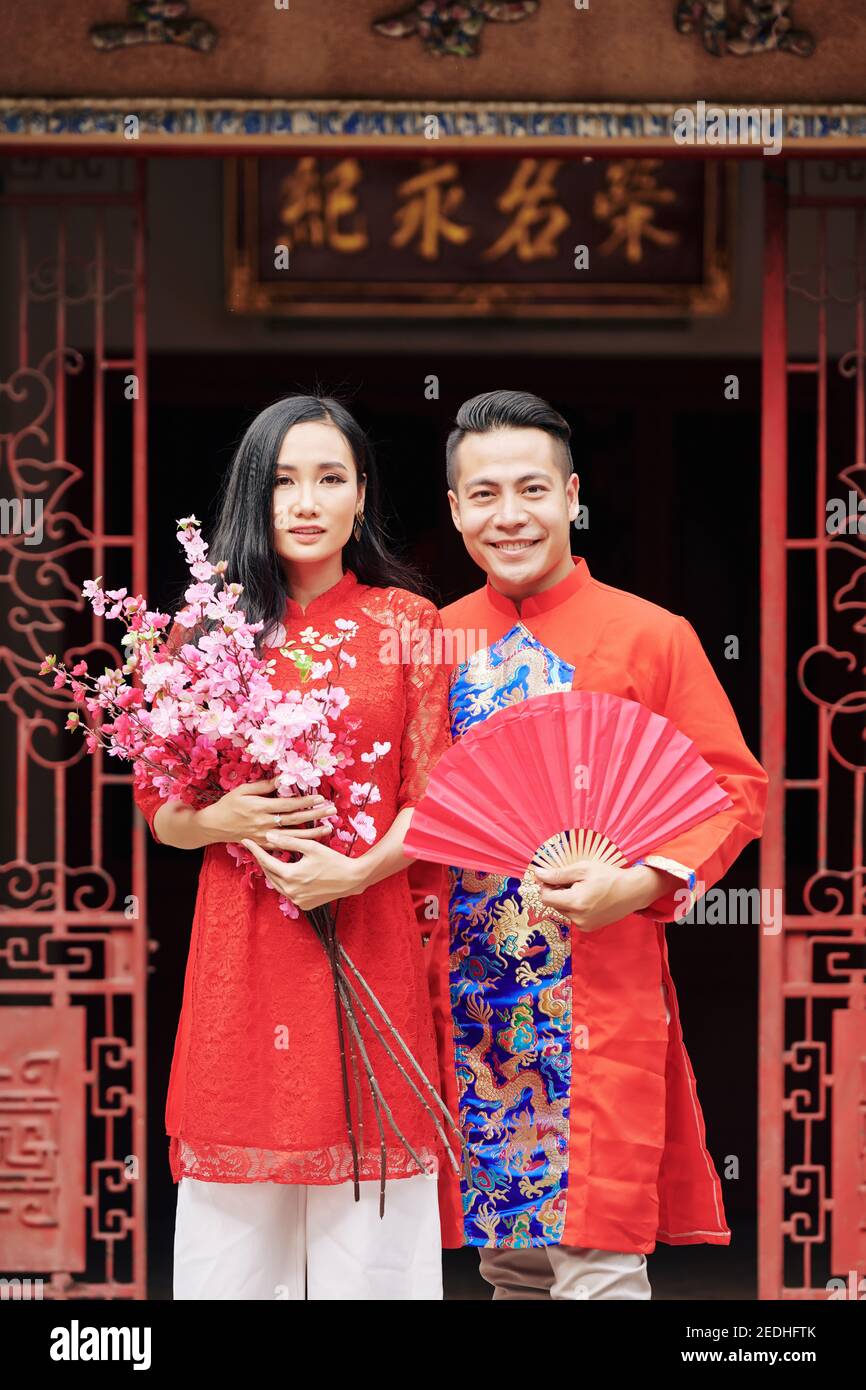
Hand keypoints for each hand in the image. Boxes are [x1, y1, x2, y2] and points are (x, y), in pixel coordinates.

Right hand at [197, 777, 335, 846]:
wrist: (214, 826)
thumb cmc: (229, 804)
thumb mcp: (244, 790)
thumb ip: (264, 785)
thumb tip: (282, 779)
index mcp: (260, 808)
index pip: (288, 804)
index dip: (305, 801)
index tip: (320, 797)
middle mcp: (265, 823)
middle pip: (295, 819)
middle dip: (315, 814)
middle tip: (331, 810)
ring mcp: (265, 836)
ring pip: (294, 835)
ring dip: (313, 831)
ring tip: (329, 827)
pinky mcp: (264, 845)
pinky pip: (284, 845)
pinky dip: (299, 844)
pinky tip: (312, 842)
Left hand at [240, 833, 364, 911]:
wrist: (352, 879)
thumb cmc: (333, 860)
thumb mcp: (311, 847)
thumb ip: (288, 842)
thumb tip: (268, 836)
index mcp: (290, 876)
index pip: (266, 862)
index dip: (255, 850)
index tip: (246, 841)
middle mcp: (291, 892)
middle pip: (269, 874)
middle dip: (263, 861)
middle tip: (257, 848)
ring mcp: (297, 900)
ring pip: (278, 884)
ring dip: (273, 872)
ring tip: (269, 859)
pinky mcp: (304, 905)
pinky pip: (288, 892)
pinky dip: (285, 882)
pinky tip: (286, 872)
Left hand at [532, 860, 671, 932]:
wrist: (633, 891)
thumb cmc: (609, 876)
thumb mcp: (583, 869)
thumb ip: (558, 874)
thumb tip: (538, 874)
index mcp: (575, 903)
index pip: (546, 898)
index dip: (545, 886)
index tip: (551, 876)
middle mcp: (577, 918)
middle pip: (554, 904)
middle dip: (557, 891)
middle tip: (572, 880)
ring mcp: (584, 925)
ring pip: (563, 910)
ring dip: (566, 899)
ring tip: (583, 888)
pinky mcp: (589, 928)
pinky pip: (573, 916)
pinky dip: (575, 906)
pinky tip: (588, 898)